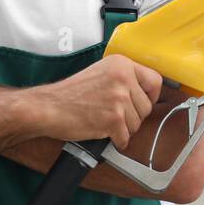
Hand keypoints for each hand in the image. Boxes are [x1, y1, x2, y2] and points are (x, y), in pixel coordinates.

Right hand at [29, 55, 162, 149]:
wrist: (48, 107)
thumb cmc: (70, 93)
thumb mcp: (101, 72)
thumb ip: (124, 78)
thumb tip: (147, 93)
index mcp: (122, 64)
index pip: (155, 81)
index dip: (151, 96)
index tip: (142, 102)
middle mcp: (123, 78)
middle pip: (147, 107)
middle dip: (133, 116)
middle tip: (113, 114)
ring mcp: (119, 98)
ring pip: (137, 124)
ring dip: (123, 128)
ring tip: (103, 120)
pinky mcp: (113, 119)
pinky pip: (125, 137)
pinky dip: (116, 140)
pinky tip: (102, 132)